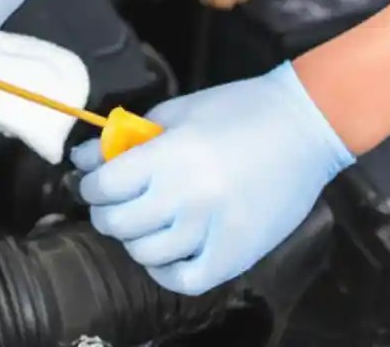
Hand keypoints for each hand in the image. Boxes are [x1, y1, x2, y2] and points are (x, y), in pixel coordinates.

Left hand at [70, 62, 354, 294]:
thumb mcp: (176, 111)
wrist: (304, 126)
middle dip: (105, 212)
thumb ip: (127, 137)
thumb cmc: (238, 110)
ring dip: (134, 239)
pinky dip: (166, 272)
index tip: (94, 183)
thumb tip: (85, 159)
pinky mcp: (237, 254)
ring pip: (146, 254)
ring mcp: (213, 230)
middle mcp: (188, 198)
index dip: (89, 186)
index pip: (104, 186)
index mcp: (170, 157)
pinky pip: (186, 280)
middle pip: (118, 224)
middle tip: (113, 203)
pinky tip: (166, 252)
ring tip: (143, 222)